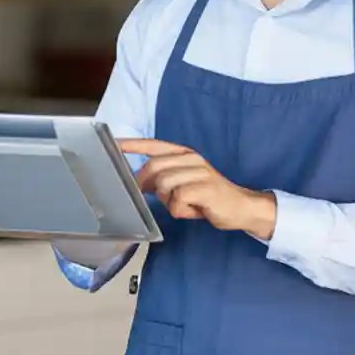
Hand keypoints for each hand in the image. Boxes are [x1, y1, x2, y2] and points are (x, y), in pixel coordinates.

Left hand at [121, 139, 276, 240]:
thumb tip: (139, 181)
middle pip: (154, 166)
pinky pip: (177, 199)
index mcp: (185, 154)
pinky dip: (180, 210)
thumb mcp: (183, 182)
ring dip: (168, 200)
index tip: (114, 144)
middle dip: (146, 183)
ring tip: (183, 205)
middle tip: (151, 195)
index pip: (154, 145)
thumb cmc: (208, 196)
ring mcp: (199, 173)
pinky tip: (192, 210)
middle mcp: (191, 159)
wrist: (240, 207)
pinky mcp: (205, 189)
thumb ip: (163, 177)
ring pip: (164, 184)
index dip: (133, 145)